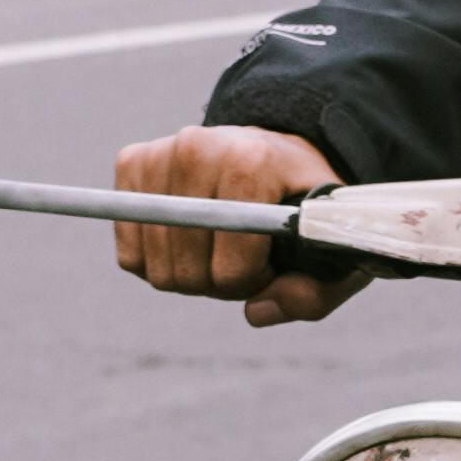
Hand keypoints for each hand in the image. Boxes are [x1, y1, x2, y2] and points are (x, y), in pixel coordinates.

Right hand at [110, 122, 349, 326]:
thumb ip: (313, 293)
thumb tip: (256, 312)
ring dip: (190, 275)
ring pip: (158, 270)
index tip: (269, 263)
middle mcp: (197, 148)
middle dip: (219, 282)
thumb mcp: (330, 250)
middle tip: (243, 258)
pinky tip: (187, 239)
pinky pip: (131, 256)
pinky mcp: (131, 163)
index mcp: (251, 162)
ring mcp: (159, 154)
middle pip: (189, 274)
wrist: (276, 155)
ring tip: (219, 248)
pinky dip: (159, 263)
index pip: (231, 267)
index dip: (252, 281)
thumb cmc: (302, 208)